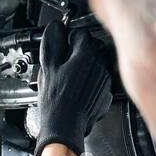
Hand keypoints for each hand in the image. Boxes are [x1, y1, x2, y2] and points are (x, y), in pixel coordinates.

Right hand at [33, 19, 113, 155]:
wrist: (65, 128)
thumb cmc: (56, 101)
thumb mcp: (47, 68)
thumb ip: (53, 42)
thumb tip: (55, 27)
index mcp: (86, 54)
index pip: (81, 33)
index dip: (69, 39)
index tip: (63, 47)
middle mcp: (100, 65)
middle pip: (91, 49)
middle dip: (78, 54)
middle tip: (64, 66)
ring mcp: (106, 81)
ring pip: (96, 66)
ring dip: (86, 69)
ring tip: (70, 81)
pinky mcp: (107, 95)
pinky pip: (100, 83)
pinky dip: (91, 85)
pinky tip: (78, 92)